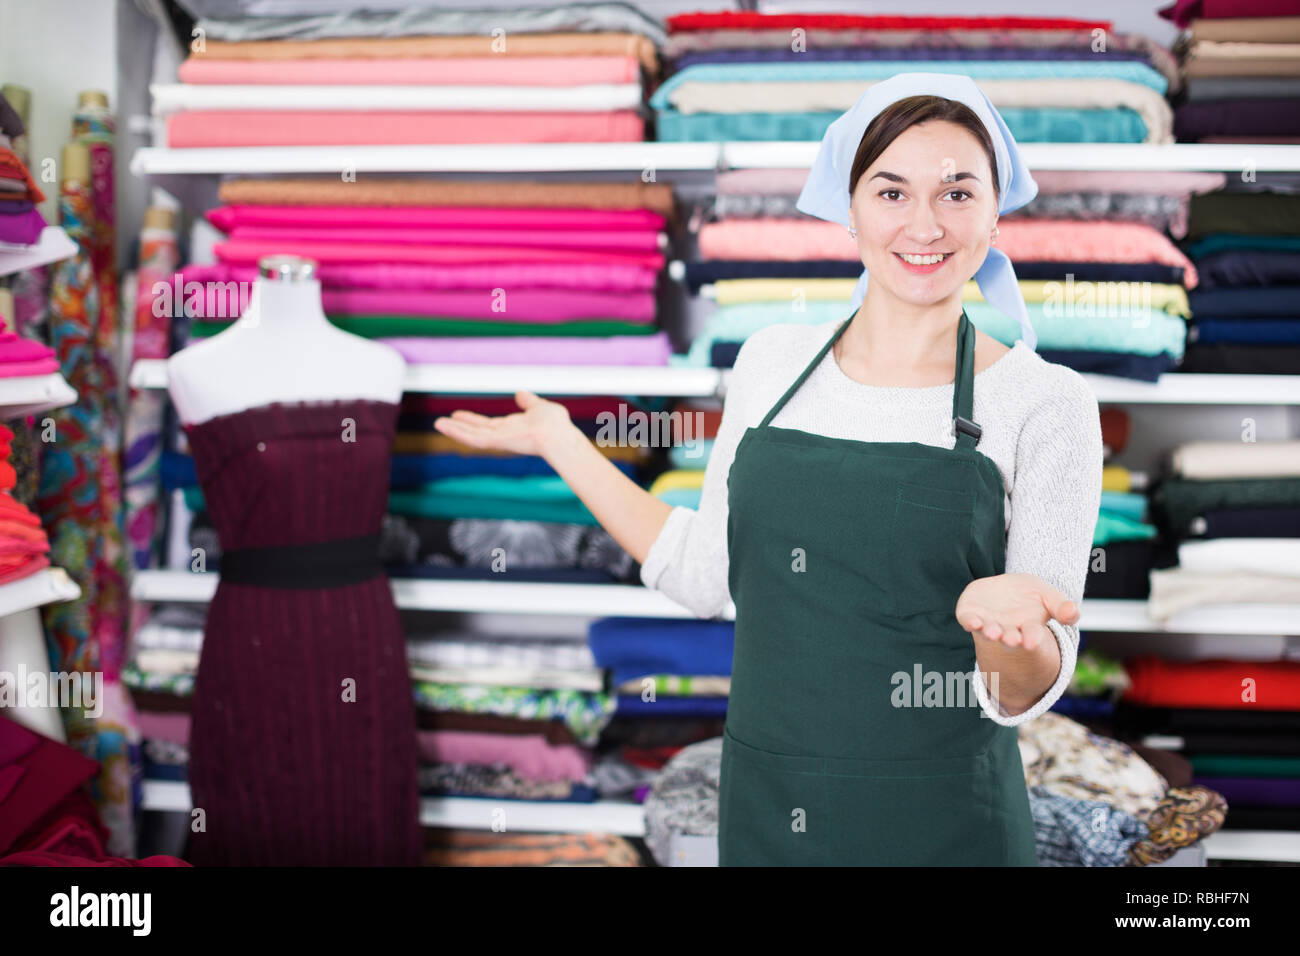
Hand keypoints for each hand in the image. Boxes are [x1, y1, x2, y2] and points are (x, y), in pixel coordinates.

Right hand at [432, 390, 574, 458]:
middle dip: (459, 427)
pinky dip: (459, 433)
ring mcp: (499, 440)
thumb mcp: (540, 407)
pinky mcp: (497, 443)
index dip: (472, 420)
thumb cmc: (556, 424)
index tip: (459, 415)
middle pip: (476, 431)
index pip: (488, 425)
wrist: (558, 435)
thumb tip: (519, 393)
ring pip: (472, 436)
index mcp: (513, 428)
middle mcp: (504, 435)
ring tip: (438, 424)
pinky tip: (445, 427)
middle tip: (441, 423)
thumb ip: (529, 402)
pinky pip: (474, 439)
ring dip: (454, 430)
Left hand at [954, 573, 1079, 650]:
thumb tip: (1073, 613)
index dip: (1032, 639)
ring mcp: (987, 623)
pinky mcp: (969, 614)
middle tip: (1012, 640)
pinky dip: (970, 622)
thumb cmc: (1028, 595)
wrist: (1001, 588)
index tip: (1032, 642)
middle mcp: (1007, 630)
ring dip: (990, 633)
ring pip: (988, 631)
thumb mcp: (1048, 596)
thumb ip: (1061, 606)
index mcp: (1027, 628)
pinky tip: (973, 622)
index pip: (1031, 636)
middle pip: (1009, 638)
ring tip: (993, 633)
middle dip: (1010, 640)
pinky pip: (967, 620)